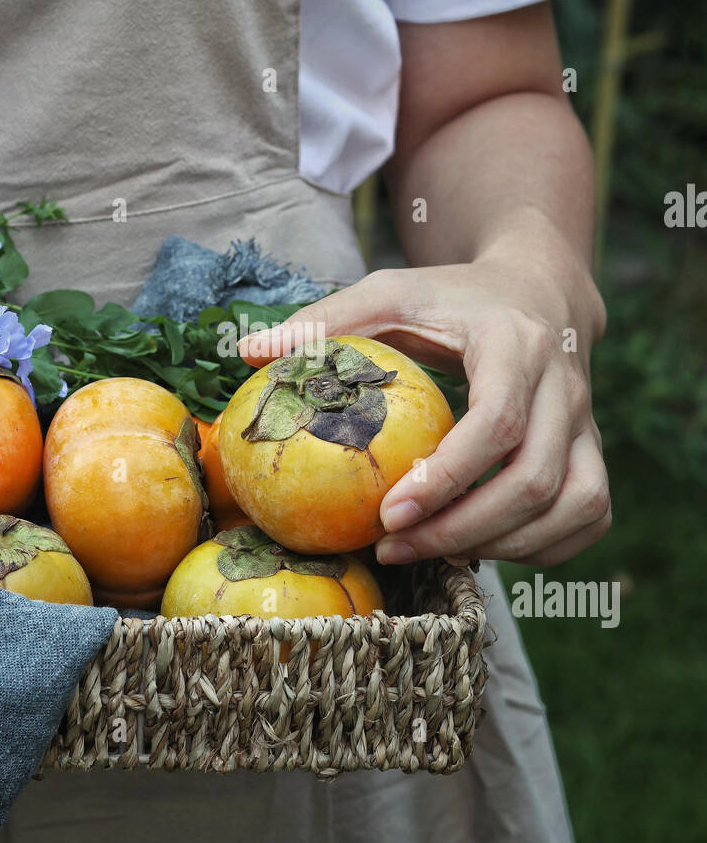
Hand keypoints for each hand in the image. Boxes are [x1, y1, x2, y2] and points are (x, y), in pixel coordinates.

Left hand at [237, 257, 610, 566]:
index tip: (388, 513)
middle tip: (394, 547)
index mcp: (516, 346)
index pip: (498, 422)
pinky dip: (543, 548)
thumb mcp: (390, 292)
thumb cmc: (452, 297)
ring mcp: (589, 425)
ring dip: (505, 546)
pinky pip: (589, 516)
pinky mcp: (595, 453)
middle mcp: (567, 388)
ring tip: (430, 553)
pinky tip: (482, 550)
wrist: (540, 289)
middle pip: (537, 479)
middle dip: (464, 528)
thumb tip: (247, 354)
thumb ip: (323, 322)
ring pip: (575, 506)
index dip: (448, 478)